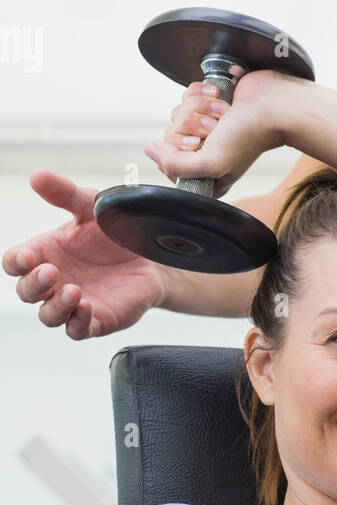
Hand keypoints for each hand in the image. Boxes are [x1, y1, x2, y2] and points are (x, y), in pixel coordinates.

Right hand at [2, 172, 167, 339]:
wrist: (153, 253)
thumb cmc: (114, 230)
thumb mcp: (91, 207)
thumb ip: (65, 194)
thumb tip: (36, 175)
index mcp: (46, 253)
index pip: (15, 263)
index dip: (16, 262)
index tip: (28, 256)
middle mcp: (54, 282)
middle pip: (26, 292)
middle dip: (34, 284)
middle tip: (51, 272)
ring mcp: (73, 303)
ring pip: (49, 315)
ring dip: (55, 306)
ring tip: (73, 291)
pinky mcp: (95, 320)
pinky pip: (77, 330)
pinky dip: (77, 323)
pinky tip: (85, 309)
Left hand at [143, 69, 286, 197]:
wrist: (271, 103)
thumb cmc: (249, 136)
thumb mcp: (211, 163)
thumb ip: (175, 165)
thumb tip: (151, 150)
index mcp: (205, 175)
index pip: (168, 163)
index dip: (178, 150)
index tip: (199, 145)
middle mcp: (204, 152)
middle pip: (171, 135)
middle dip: (193, 125)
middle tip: (216, 127)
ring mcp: (205, 126)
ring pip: (178, 112)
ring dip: (201, 108)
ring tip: (224, 112)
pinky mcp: (207, 103)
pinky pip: (187, 94)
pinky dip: (202, 93)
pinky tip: (221, 97)